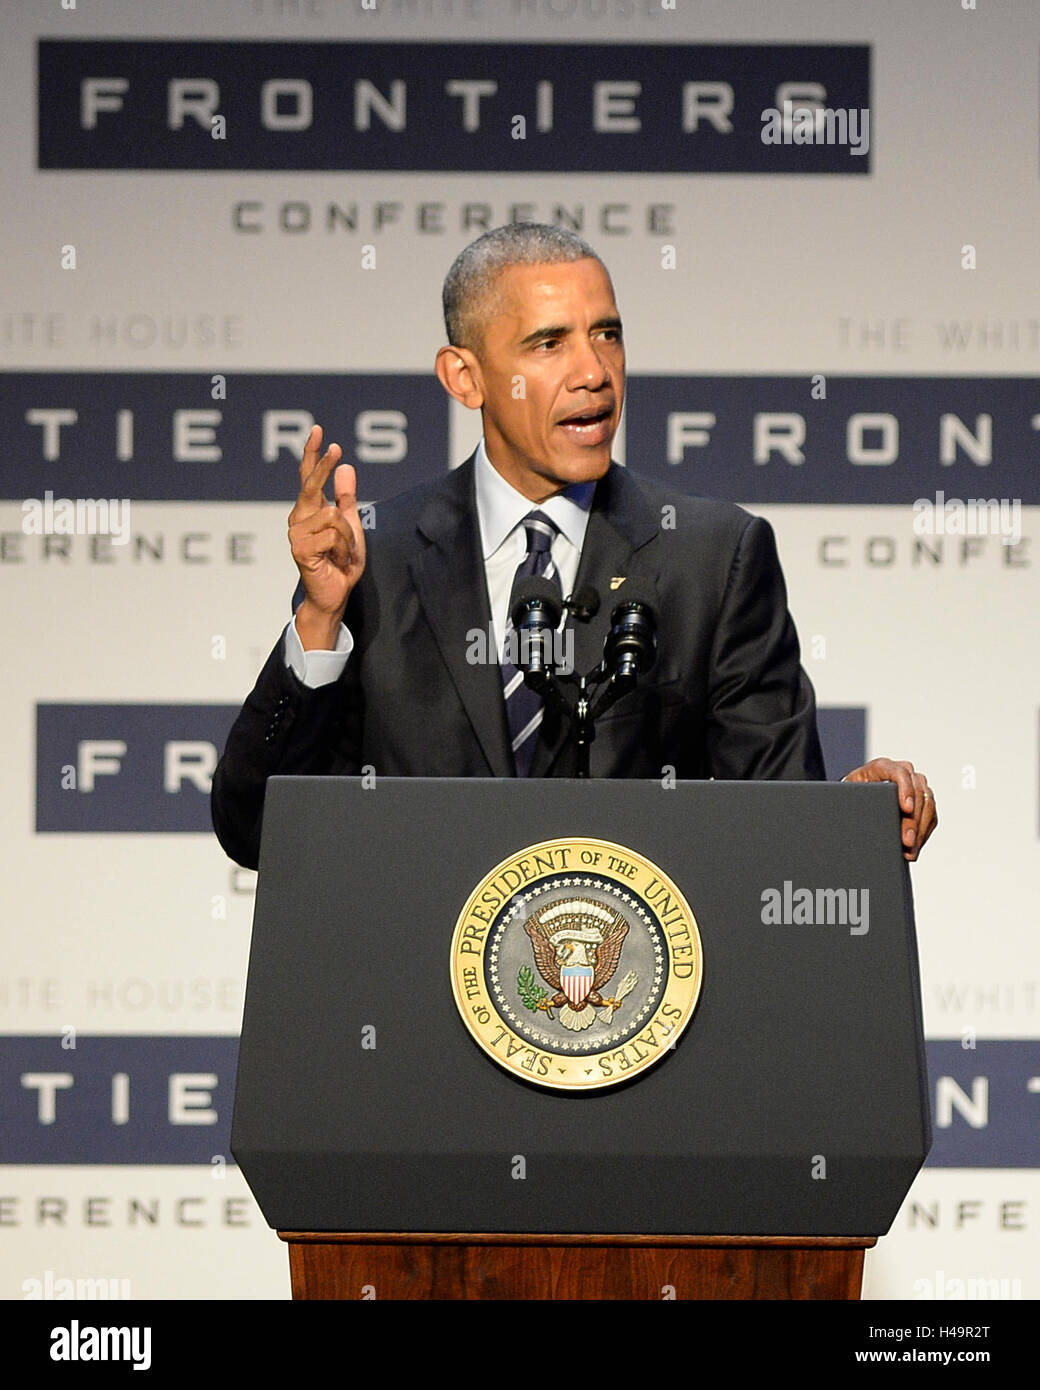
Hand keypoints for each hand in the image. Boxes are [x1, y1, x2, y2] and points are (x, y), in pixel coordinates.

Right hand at [287, 424, 365, 648]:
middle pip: (311, 485)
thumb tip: (347, 467)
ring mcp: (296, 534)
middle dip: (323, 466)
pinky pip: (333, 535)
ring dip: (347, 536)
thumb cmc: (340, 562)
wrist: (335, 594)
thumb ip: (347, 498)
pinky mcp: (300, 549)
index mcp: (309, 511)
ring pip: (333, 516)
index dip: (312, 454)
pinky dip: (343, 548)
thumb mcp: (351, 526)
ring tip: (343, 553)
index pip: (308, 477)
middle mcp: (298, 519)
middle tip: (336, 449)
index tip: (318, 430)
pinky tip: (338, 560)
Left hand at [842, 757, 936, 861]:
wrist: (856, 796)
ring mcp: (915, 784)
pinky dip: (923, 833)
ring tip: (910, 850)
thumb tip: (864, 818)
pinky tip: (914, 846)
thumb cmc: (850, 794)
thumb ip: (857, 800)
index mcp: (881, 767)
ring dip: (920, 830)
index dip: (905, 790)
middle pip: (916, 793)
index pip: (899, 773)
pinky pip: (930, 815)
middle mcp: (902, 772)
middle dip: (912, 821)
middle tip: (907, 841)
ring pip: (927, 805)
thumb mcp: (849, 795)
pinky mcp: (923, 799)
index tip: (906, 809)